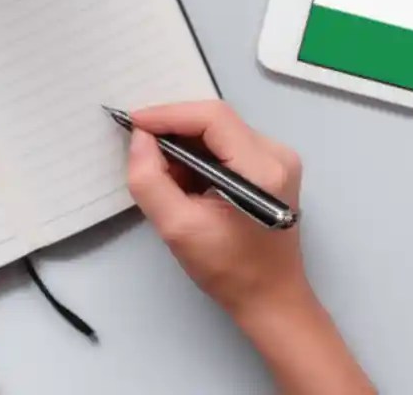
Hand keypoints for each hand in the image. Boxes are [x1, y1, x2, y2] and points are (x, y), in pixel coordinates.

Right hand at [125, 101, 306, 315]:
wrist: (271, 298)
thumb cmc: (228, 270)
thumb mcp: (178, 228)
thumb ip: (151, 180)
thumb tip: (139, 139)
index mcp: (262, 169)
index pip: (212, 118)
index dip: (169, 115)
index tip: (133, 124)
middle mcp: (277, 154)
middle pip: (216, 121)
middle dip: (175, 132)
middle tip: (143, 154)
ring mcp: (279, 159)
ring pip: (220, 132)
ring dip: (187, 148)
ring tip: (166, 179)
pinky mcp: (273, 167)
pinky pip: (229, 146)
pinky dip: (202, 158)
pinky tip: (188, 184)